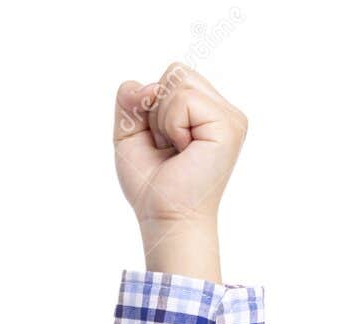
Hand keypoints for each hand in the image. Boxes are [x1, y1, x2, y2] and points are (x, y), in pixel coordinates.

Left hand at [113, 64, 247, 280]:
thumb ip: (128, 104)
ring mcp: (229, 116)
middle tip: (168, 147)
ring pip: (179, 80)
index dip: (150, 105)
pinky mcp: (229, 124)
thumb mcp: (129, 137)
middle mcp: (221, 109)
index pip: (172, 75)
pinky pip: (184, 99)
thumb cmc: (152, 186)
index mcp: (204, 110)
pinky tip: (184, 150)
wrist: (166, 218)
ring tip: (176, 149)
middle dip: (157, 110)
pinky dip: (172, 125)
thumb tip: (139, 83)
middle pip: (176, 71)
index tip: (160, 142)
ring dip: (163, 119)